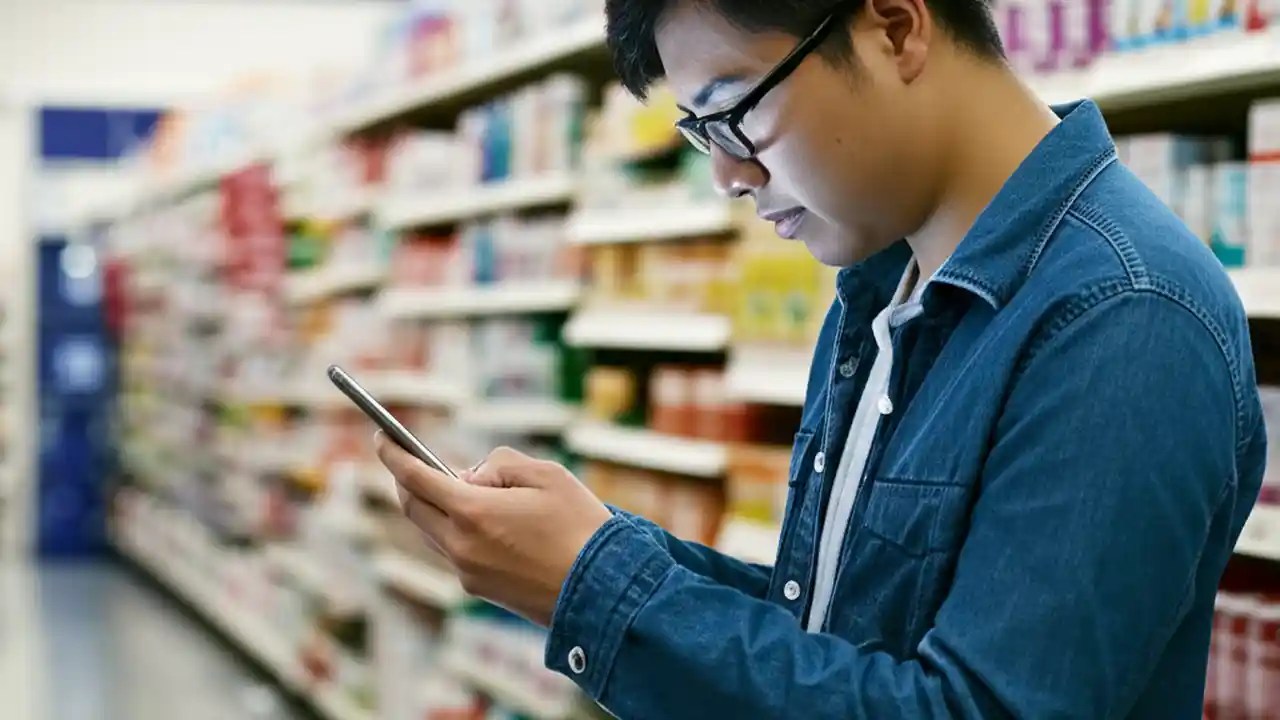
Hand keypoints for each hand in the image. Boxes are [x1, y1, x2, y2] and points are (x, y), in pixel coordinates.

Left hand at [375, 434, 611, 625]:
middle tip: (413, 459)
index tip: (382, 437)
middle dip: (407, 480)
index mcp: (472, 513)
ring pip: (431, 531)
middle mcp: (460, 546)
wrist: (603, 589)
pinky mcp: (481, 589)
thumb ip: (500, 464)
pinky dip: (454, 528)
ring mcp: (468, 572)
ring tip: (458, 487)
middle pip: (414, 508)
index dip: (393, 454)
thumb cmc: (580, 526)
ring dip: (433, 506)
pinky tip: (480, 519)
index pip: (414, 478)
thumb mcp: (546, 473)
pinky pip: (453, 551)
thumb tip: (472, 477)